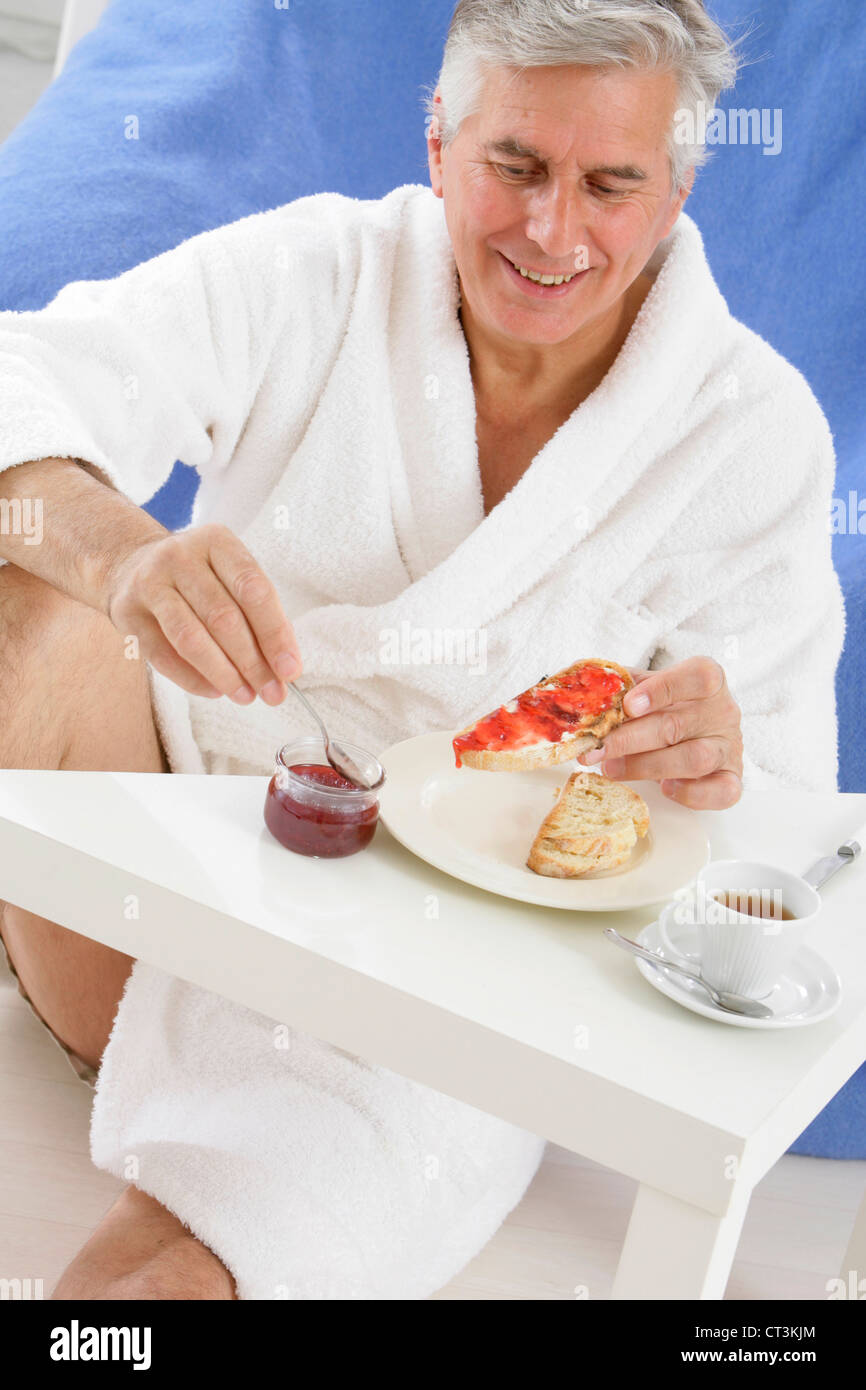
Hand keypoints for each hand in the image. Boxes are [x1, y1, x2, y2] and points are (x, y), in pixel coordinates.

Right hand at [103, 523, 302, 703]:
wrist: (130, 563)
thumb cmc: (197, 576)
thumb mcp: (229, 576)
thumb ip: (256, 615)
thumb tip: (283, 666)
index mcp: (217, 542)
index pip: (253, 590)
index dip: (275, 633)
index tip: (290, 669)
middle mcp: (181, 556)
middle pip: (223, 617)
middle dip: (253, 662)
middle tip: (272, 692)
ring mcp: (150, 582)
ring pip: (190, 638)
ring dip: (223, 674)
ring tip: (245, 696)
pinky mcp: (127, 612)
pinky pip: (163, 655)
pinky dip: (192, 679)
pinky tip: (215, 691)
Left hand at [577, 656, 743, 808]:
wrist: (701, 730)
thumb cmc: (669, 706)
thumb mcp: (647, 687)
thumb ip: (621, 686)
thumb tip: (582, 692)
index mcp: (707, 678)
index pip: (696, 677)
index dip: (661, 690)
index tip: (628, 706)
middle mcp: (723, 711)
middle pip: (677, 725)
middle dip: (629, 739)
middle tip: (595, 750)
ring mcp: (729, 746)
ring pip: (694, 759)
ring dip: (646, 766)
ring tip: (612, 769)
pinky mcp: (732, 778)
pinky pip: (722, 791)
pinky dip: (691, 793)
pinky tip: (664, 788)